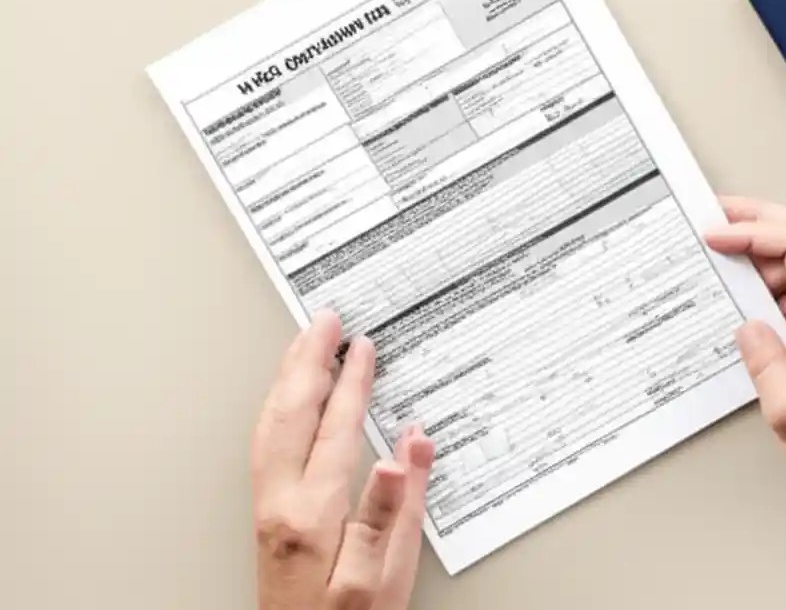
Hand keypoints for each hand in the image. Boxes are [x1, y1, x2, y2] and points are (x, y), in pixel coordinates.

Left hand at [251, 310, 435, 609]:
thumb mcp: (387, 578)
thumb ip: (396, 511)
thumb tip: (405, 449)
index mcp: (312, 514)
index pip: (334, 429)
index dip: (351, 383)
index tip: (363, 347)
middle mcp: (280, 505)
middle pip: (289, 414)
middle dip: (308, 361)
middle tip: (325, 321)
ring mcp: (268, 511)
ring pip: (271, 426)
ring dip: (289, 379)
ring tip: (307, 344)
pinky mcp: (268, 519)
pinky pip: (266, 443)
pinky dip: (279, 408)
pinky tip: (290, 399)